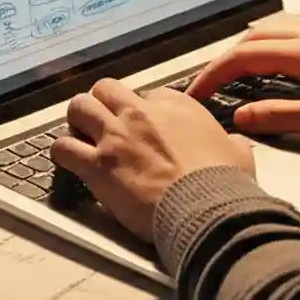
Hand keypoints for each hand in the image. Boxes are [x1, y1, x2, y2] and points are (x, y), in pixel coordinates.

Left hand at [49, 78, 254, 241]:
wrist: (207, 209)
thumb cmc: (224, 183)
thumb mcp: (237, 151)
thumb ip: (228, 141)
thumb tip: (233, 145)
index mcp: (176, 105)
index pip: (148, 94)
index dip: (144, 111)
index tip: (145, 127)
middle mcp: (141, 113)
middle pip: (106, 90)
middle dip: (103, 104)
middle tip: (105, 122)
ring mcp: (115, 137)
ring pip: (78, 108)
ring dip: (78, 121)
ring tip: (81, 136)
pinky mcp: (97, 165)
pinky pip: (62, 147)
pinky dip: (62, 153)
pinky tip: (68, 161)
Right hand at [186, 15, 299, 145]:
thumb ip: (281, 116)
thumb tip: (240, 115)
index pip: (244, 57)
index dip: (214, 75)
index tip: (196, 94)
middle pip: (250, 39)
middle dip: (222, 62)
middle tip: (204, 87)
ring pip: (267, 31)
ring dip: (241, 49)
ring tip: (227, 74)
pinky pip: (286, 32)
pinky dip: (263, 43)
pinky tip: (265, 59)